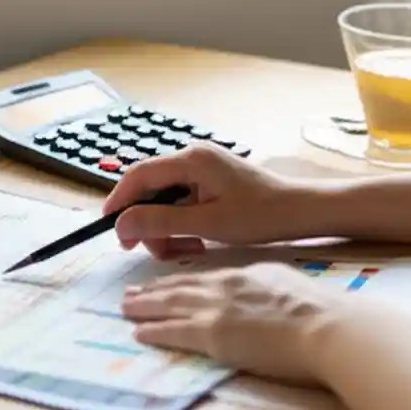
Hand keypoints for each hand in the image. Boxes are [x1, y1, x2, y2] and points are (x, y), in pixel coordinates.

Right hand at [104, 143, 312, 259]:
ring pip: (166, 200)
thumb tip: (121, 225)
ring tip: (185, 250)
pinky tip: (197, 242)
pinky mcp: (211, 181)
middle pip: (151, 189)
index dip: (119, 201)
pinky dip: (183, 224)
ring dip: (167, 228)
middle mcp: (193, 157)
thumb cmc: (260, 216)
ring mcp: (202, 168)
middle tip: (155, 252)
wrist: (301, 211)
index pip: (138, 176)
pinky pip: (183, 202)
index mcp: (191, 160)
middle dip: (149, 223)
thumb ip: (160, 222)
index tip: (109, 228)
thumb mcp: (206, 224)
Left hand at [121, 262, 349, 383]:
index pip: (207, 276)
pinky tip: (139, 331)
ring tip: (126, 307)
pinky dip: (153, 330)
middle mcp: (226, 286)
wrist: (325, 326)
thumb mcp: (291, 286)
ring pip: (170, 304)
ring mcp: (216, 308)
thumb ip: (271, 290)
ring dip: (145, 306)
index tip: (168, 282)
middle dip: (155, 290)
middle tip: (133, 292)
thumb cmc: (321, 312)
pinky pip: (173, 330)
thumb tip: (267, 298)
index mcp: (247, 274)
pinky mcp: (212, 333)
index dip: (184, 280)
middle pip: (182, 286)